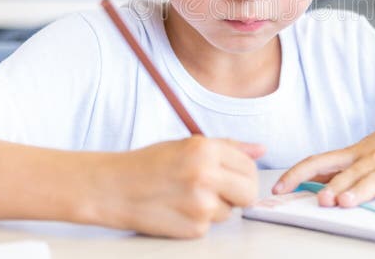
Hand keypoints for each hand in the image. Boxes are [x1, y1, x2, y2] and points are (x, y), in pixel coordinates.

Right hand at [88, 136, 264, 237]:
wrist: (113, 188)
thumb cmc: (150, 164)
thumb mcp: (188, 145)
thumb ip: (228, 147)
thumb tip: (260, 149)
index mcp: (206, 150)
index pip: (249, 166)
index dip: (244, 173)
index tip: (232, 175)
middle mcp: (206, 175)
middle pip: (249, 193)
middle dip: (240, 194)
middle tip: (220, 190)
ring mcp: (200, 205)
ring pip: (229, 211)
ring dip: (215, 207)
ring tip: (187, 196)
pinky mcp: (193, 229)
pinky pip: (210, 226)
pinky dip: (198, 220)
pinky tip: (178, 209)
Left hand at [273, 107, 374, 207]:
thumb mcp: (363, 150)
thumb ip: (339, 168)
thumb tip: (309, 179)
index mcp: (355, 153)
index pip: (319, 162)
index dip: (298, 174)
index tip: (279, 187)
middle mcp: (372, 158)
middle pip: (348, 173)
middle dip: (333, 187)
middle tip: (321, 200)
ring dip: (361, 191)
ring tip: (348, 202)